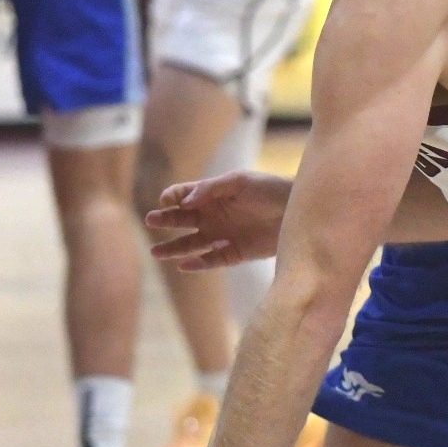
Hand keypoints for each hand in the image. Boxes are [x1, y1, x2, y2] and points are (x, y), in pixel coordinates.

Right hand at [145, 170, 291, 269]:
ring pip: (191, 244)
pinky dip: (198, 264)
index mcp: (212, 194)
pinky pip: (212, 260)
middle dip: (165, 221)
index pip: (184, 195)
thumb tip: (185, 201)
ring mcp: (222, 235)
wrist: (297, 211)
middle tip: (150, 221)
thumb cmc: (269, 189)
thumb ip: (211, 189)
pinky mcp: (235, 253)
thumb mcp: (240, 181)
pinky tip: (184, 265)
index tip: (165, 201)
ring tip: (156, 253)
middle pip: (182, 220)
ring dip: (173, 248)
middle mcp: (213, 216)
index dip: (172, 197)